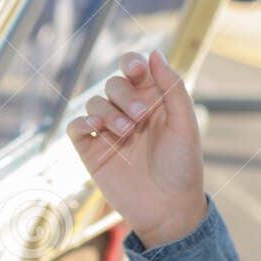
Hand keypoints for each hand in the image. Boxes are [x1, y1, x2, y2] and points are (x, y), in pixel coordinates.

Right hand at [65, 49, 206, 248]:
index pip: (134, 69)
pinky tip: (96, 129)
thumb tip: (154, 52)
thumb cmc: (182, 166)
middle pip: (112, 84)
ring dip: (107, 112)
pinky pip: (75, 127)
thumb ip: (172, 86)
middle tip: (139, 118)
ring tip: (126, 132)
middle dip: (124, 96)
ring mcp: (108, 131)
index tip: (135, 70)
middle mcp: (129, 112)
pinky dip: (82, 123)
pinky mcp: (92, 151)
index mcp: (152, 101)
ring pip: (93, 103)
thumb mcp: (185, 123)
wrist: (168, 209)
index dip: (130, 62)